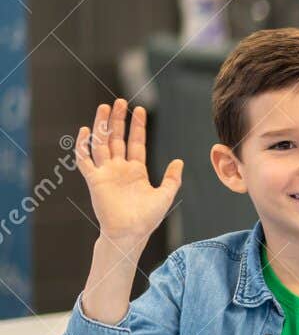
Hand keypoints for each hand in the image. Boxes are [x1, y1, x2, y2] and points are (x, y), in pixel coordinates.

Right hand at [77, 99, 182, 248]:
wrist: (131, 233)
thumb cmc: (147, 218)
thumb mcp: (165, 195)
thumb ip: (172, 178)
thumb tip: (179, 161)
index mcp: (136, 170)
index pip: (136, 142)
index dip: (137, 126)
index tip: (141, 110)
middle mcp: (119, 168)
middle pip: (117, 138)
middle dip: (118, 120)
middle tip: (120, 101)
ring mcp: (106, 173)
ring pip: (101, 143)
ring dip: (101, 126)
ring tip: (104, 107)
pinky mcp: (94, 180)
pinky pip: (85, 160)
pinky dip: (83, 146)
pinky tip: (85, 130)